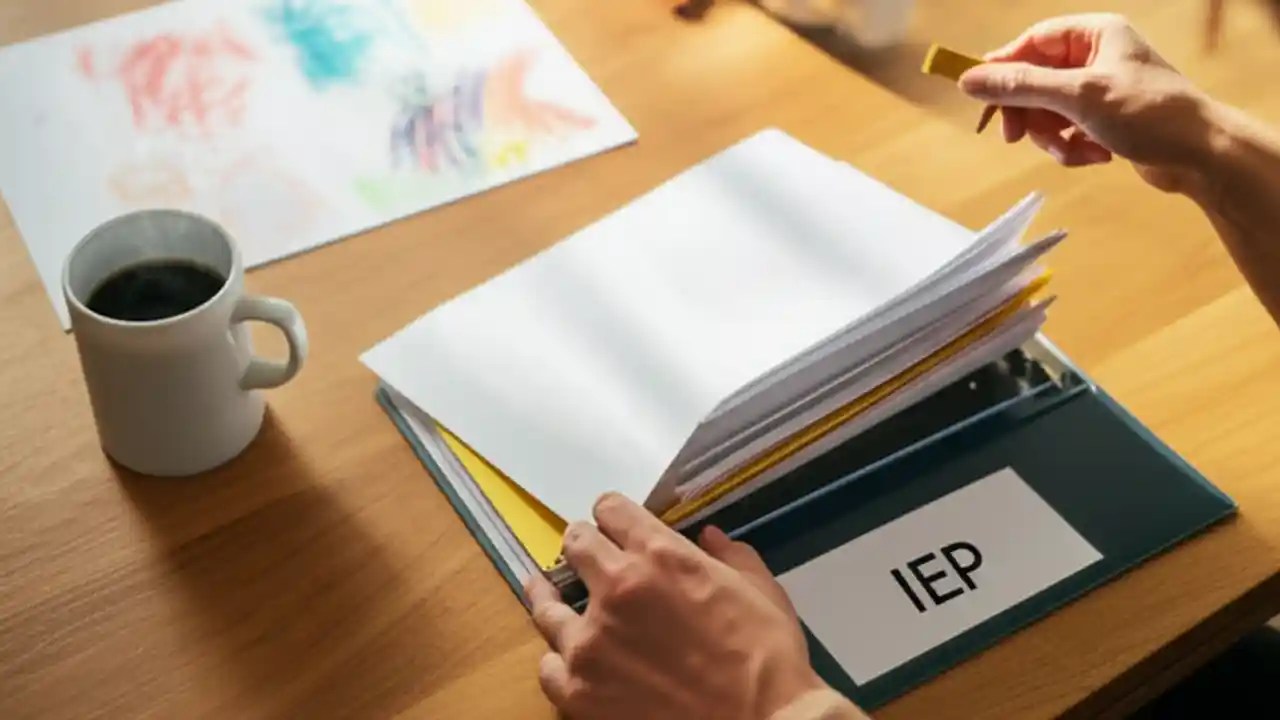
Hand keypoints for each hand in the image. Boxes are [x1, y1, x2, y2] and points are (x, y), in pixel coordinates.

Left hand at [523, 493, 840, 719]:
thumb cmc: (767, 657)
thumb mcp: (760, 589)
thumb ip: (728, 555)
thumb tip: (709, 537)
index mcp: (660, 555)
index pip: (610, 509)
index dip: (613, 515)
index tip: (614, 526)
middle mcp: (615, 589)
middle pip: (574, 544)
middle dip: (585, 547)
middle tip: (589, 560)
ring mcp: (590, 642)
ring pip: (546, 604)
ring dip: (553, 597)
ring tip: (550, 596)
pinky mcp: (577, 691)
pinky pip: (547, 665)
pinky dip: (559, 661)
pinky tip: (569, 660)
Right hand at [958, 14, 1217, 192]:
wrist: (1201, 155)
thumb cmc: (1148, 114)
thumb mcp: (1077, 96)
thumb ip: (1021, 86)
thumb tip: (969, 80)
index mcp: (1095, 34)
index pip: (1032, 42)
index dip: (1003, 68)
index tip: (981, 96)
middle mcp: (1097, 56)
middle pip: (1035, 80)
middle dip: (1030, 113)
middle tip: (1016, 137)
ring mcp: (1101, 89)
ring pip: (1048, 112)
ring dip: (1053, 138)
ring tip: (1074, 151)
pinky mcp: (1105, 119)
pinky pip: (1067, 131)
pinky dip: (1073, 148)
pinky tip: (1096, 156)